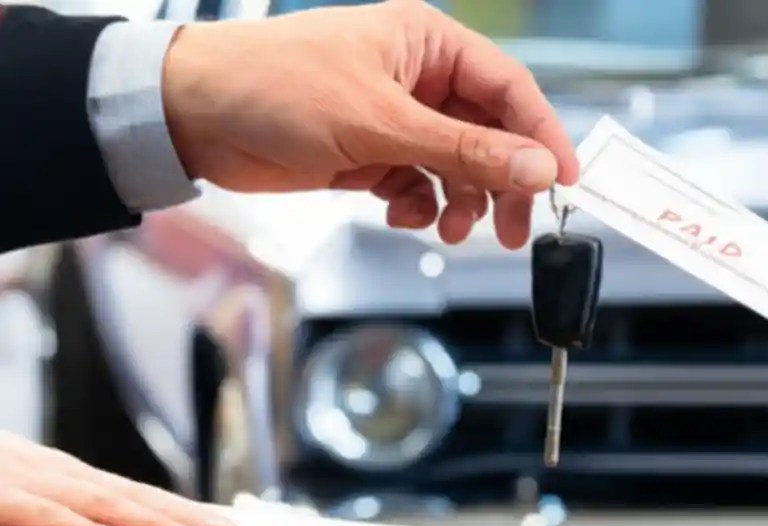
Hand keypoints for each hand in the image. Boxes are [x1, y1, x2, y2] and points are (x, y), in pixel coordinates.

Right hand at [0, 433, 237, 525]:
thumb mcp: (11, 491)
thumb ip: (49, 506)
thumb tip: (102, 523)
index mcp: (55, 474)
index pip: (130, 494)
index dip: (178, 510)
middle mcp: (50, 472)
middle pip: (132, 498)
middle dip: (187, 517)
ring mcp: (24, 482)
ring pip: (104, 505)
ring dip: (157, 523)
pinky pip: (49, 519)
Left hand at [161, 0, 579, 248]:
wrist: (192, 116)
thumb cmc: (274, 87)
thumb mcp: (382, 123)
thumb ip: (466, 151)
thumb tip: (537, 168)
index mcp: (428, 44)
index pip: (509, 89)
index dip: (541, 136)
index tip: (564, 182)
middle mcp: (419, 78)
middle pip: (490, 136)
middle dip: (502, 183)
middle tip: (511, 229)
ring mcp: (395, 118)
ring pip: (456, 167)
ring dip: (460, 202)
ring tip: (449, 228)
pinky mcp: (371, 154)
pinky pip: (419, 186)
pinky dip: (419, 207)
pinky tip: (401, 215)